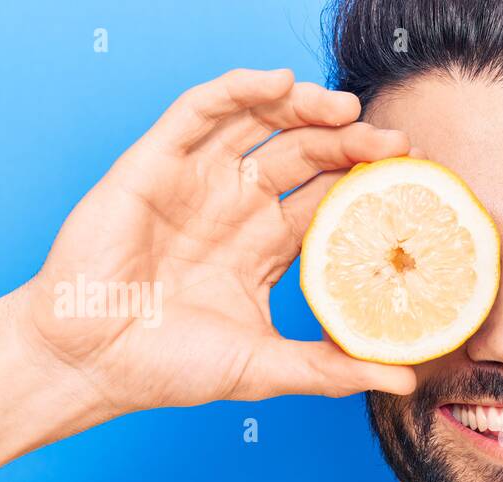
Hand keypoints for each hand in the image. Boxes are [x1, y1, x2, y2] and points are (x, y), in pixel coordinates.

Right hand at [17, 67, 417, 413]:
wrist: (89, 362)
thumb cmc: (168, 367)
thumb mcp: (266, 368)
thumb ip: (332, 369)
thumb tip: (405, 377)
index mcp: (265, 247)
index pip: (328, 200)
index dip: (368, 185)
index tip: (413, 180)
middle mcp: (236, 207)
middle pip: (306, 157)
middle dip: (352, 144)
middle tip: (395, 143)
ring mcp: (197, 181)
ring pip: (261, 124)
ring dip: (306, 108)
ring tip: (349, 109)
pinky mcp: (153, 163)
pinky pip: (200, 111)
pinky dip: (239, 90)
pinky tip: (280, 84)